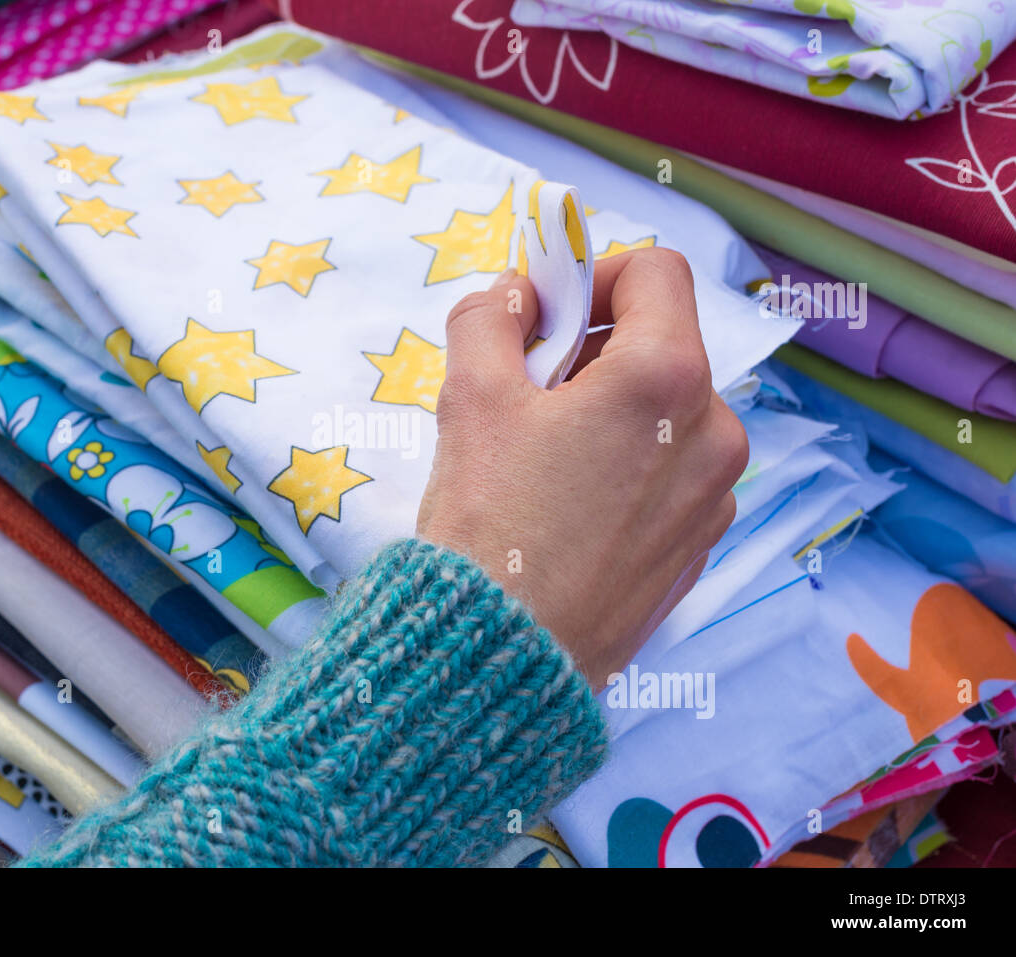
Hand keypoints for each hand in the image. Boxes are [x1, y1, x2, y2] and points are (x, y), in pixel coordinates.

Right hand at [416, 250, 747, 688]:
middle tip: (529, 392)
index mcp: (667, 377)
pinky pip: (673, 472)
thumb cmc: (489, 520)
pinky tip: (571, 507)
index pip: (655, 271)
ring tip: (546, 458)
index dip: (594, 275)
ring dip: (613, 409)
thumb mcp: (469, 395)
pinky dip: (630, 464)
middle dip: (595, 349)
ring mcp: (716, 493)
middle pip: (662, 343)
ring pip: (669, 411)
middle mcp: (714, 429)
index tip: (546, 316)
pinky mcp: (702, 543)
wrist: (504, 654)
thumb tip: (517, 293)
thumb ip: (490, 316)